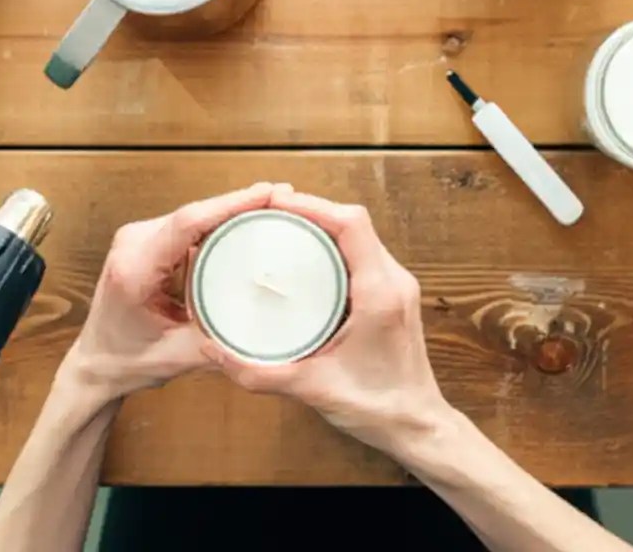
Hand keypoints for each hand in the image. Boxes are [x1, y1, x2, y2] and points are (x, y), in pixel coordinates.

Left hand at [60, 183, 278, 402]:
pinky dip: (215, 223)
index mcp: (134, 270)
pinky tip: (242, 223)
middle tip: (282, 199)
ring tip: (269, 208)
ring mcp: (135, 239)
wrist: (95, 363)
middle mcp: (131, 245)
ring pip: (191, 216)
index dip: (229, 204)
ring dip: (228, 211)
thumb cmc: (125, 362)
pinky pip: (185, 225)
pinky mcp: (145, 242)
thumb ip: (221, 342)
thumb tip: (268, 325)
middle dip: (238, 204)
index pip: (187, 224)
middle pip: (193, 214)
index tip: (265, 193)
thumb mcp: (180, 357)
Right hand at [203, 189, 452, 454]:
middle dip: (311, 211)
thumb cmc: (378, 408)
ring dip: (323, 226)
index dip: (313, 206)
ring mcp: (396, 286)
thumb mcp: (313, 389)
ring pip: (359, 236)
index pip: (352, 225)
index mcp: (380, 294)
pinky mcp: (392, 296)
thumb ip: (261, 374)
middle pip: (353, 223)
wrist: (417, 427)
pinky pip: (362, 254)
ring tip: (280, 230)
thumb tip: (215, 353)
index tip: (275, 204)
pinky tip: (305, 259)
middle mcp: (393, 281)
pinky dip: (333, 247)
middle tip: (267, 216)